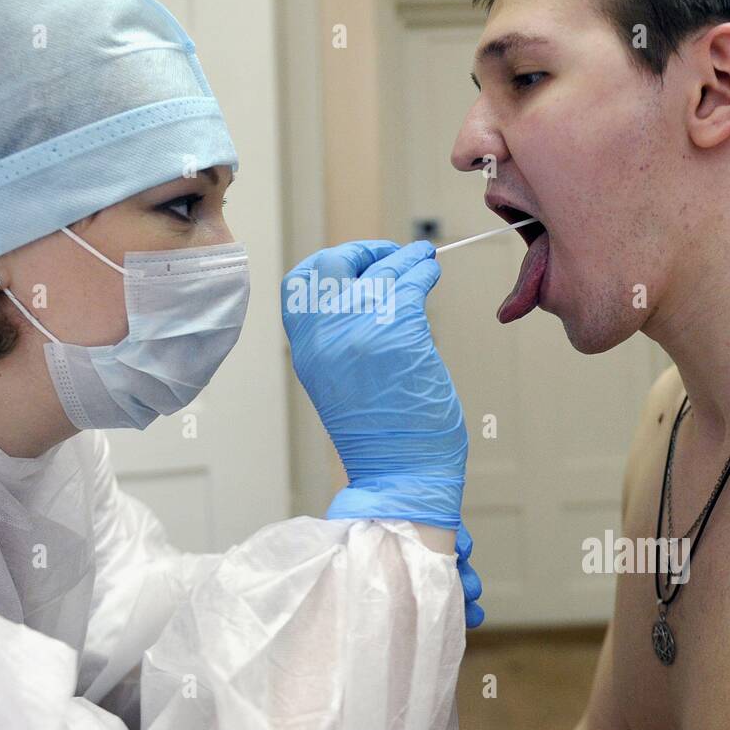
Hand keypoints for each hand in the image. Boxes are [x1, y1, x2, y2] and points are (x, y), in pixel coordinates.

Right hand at [282, 239, 480, 625]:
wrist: (402, 477)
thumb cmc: (382, 437)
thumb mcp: (340, 382)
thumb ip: (341, 340)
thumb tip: (368, 293)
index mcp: (305, 351)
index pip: (299, 285)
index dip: (329, 264)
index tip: (356, 263)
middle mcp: (324, 337)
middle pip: (331, 265)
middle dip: (363, 251)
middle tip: (390, 255)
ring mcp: (359, 333)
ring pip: (380, 271)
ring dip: (406, 259)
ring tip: (422, 259)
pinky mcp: (397, 334)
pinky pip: (409, 284)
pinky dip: (422, 272)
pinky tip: (431, 274)